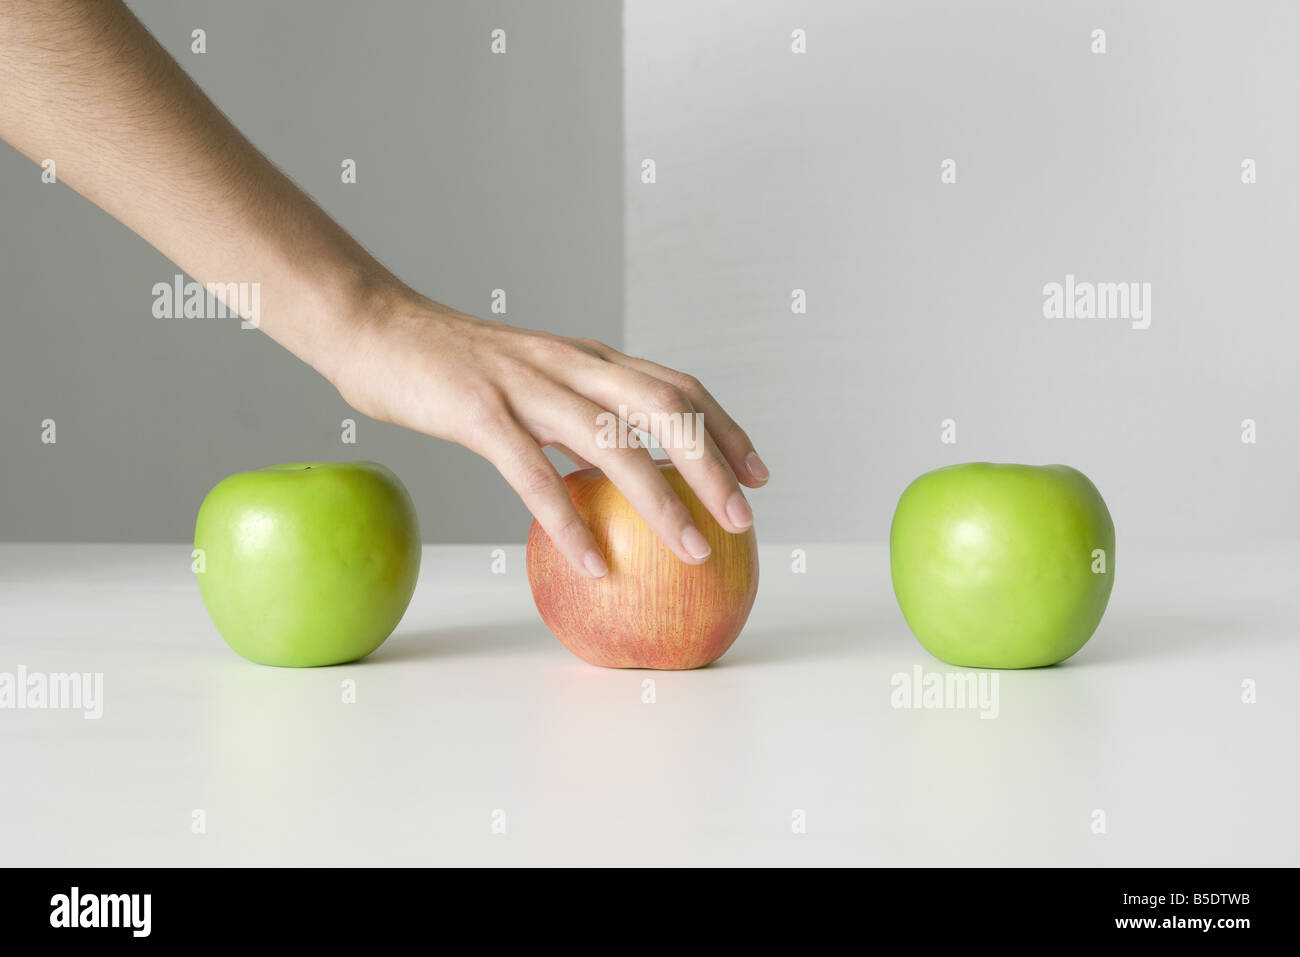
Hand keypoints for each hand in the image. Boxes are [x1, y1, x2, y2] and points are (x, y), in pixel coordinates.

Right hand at [332, 289, 769, 577]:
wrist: (374, 328)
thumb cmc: (452, 366)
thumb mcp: (533, 383)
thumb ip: (578, 417)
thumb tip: (618, 471)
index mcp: (588, 358)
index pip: (678, 386)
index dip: (726, 429)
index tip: (758, 475)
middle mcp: (570, 364)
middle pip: (664, 408)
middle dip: (713, 464)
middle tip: (743, 520)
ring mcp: (525, 385)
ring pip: (611, 441)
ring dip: (659, 499)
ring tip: (691, 550)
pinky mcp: (477, 411)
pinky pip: (532, 473)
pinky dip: (568, 521)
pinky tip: (593, 563)